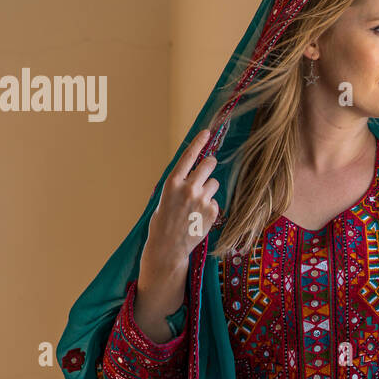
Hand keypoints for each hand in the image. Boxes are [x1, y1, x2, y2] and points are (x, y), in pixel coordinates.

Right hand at [142, 127, 219, 276]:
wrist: (168, 246)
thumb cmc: (163, 221)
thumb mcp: (165, 197)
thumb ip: (180, 183)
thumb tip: (194, 170)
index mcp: (173, 183)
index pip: (188, 156)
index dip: (199, 142)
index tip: (207, 132)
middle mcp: (188, 188)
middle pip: (209, 164)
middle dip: (209, 165)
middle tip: (206, 171)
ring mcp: (202, 200)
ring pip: (214, 183)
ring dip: (208, 189)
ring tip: (196, 203)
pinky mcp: (212, 211)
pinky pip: (216, 201)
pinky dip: (210, 206)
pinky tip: (199, 216)